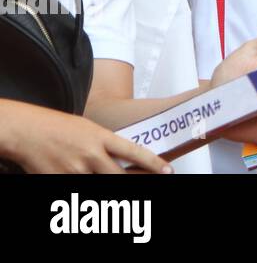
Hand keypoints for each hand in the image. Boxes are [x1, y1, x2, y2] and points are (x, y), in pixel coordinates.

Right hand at [0, 101, 171, 173]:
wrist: (28, 131)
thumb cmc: (59, 127)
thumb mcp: (90, 129)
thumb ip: (107, 144)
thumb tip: (125, 158)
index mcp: (101, 138)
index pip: (134, 152)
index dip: (153, 163)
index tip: (168, 170)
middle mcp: (91, 155)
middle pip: (120, 176)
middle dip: (135, 181)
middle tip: (149, 181)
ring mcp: (75, 170)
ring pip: (101, 186)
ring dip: (107, 184)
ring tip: (104, 176)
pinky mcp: (59, 180)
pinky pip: (78, 190)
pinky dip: (83, 189)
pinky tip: (79, 176)